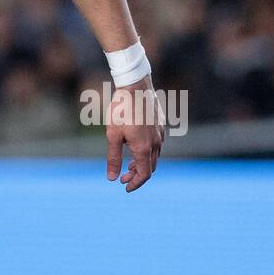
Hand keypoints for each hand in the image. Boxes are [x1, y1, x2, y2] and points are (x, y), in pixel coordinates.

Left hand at [105, 75, 163, 191]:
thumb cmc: (121, 109)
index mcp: (144, 148)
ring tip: (128, 164)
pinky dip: (147, 152)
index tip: (125, 188)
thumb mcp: (112, 135)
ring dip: (142, 164)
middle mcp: (156, 143)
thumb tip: (112, 178)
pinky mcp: (160, 124)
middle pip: (150, 167)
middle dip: (137, 175)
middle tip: (123, 177)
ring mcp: (160, 133)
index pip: (144, 175)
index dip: (135, 184)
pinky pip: (157, 144)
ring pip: (154, 156)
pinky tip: (135, 146)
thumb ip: (114, 158)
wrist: (135, 86)